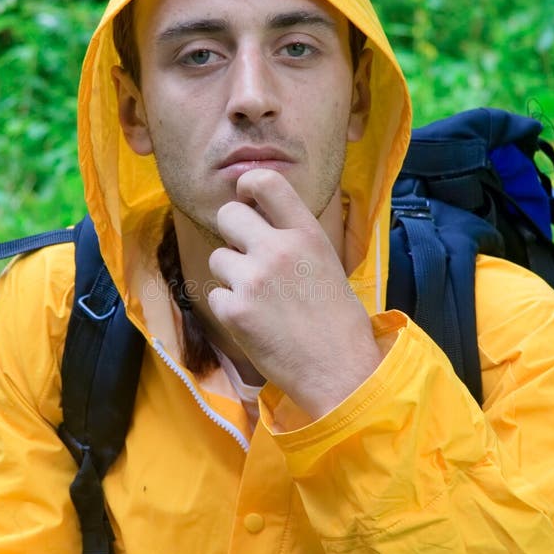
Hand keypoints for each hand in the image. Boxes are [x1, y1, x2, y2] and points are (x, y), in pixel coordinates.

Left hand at [208, 169, 381, 419]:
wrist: (338, 371)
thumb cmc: (338, 321)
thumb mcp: (326, 263)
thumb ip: (294, 238)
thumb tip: (262, 221)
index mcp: (306, 234)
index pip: (267, 181)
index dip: (247, 184)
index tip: (245, 197)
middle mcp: (278, 249)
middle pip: (227, 214)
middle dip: (231, 233)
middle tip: (246, 255)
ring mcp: (253, 279)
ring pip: (217, 258)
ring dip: (231, 275)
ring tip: (259, 298)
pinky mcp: (234, 310)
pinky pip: (215, 294)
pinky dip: (229, 308)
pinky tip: (255, 322)